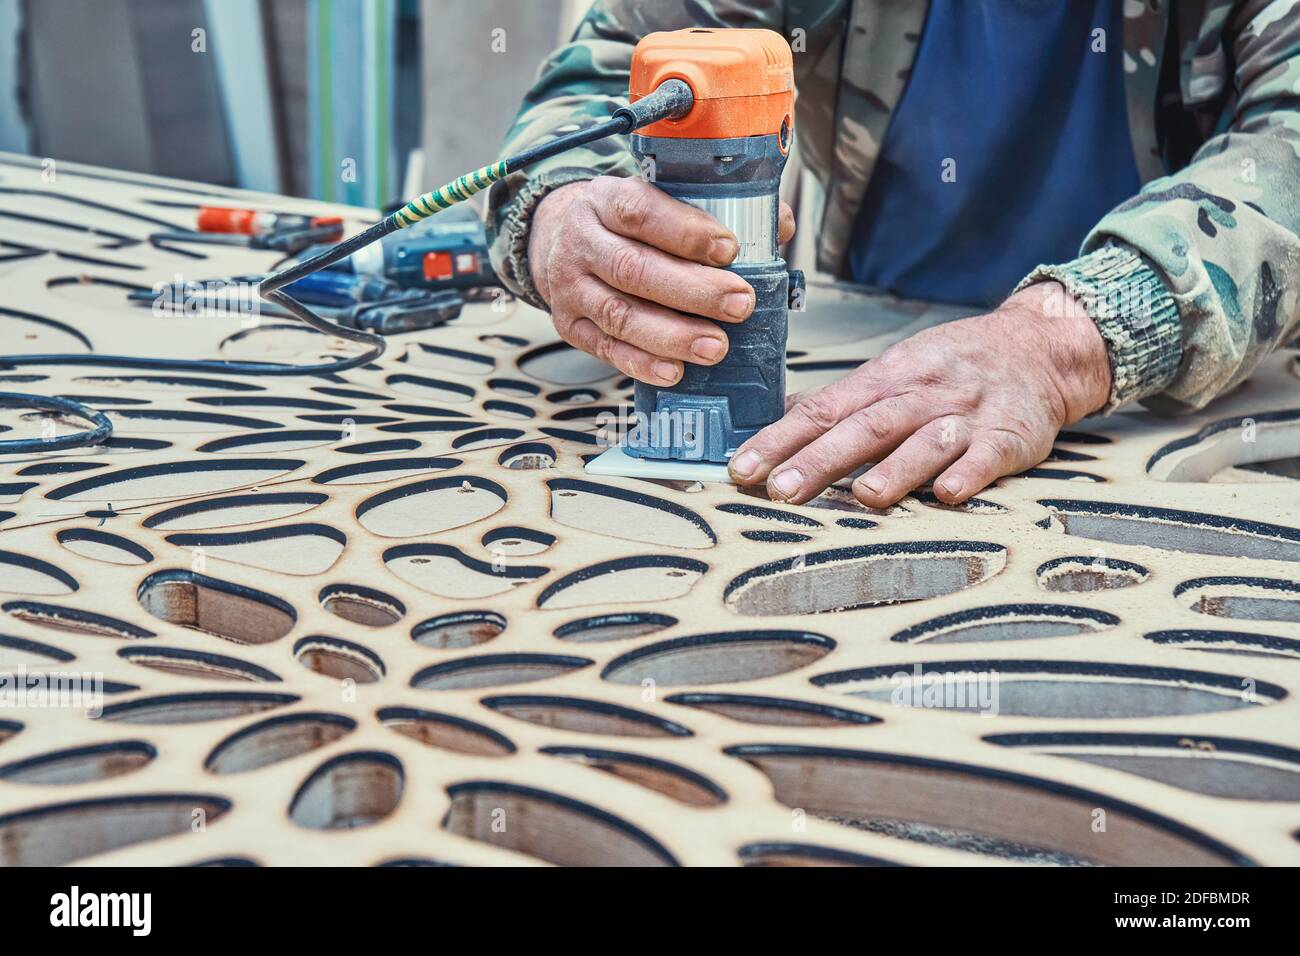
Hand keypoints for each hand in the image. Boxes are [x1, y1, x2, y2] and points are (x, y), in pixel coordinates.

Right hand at [529, 175, 794, 384]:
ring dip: (673, 335)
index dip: (686, 232)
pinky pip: (607, 350)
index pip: (641, 212)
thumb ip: (718, 209)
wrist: (563, 240)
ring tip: (717, 346)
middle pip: (634, 269)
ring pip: (620, 315)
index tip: (729, 250)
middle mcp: (582, 242)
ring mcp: (571, 287)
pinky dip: (642, 364)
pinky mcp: (571, 326)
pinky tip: (676, 371)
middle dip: (693, 291)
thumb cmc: (628, 224)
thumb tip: (779, 226)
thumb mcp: (660, 199)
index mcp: (606, 199)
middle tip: (740, 303)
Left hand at [728, 281, 1111, 505]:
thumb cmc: (952, 367)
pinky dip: (970, 475)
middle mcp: (920, 394)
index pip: (821, 410)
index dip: (778, 440)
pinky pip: (989, 457)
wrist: (1037, 348)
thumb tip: (780, 419)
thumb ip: (842, 401)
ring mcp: (966, 415)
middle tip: (780, 489)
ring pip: (927, 442)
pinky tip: (950, 495)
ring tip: (863, 498)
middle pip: (865, 427)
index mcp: (885, 378)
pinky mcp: (1010, 437)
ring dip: (897, 470)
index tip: (742, 469)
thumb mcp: (893, 371)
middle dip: (820, 459)